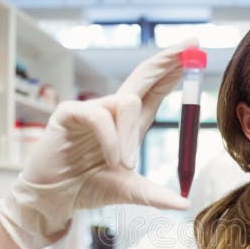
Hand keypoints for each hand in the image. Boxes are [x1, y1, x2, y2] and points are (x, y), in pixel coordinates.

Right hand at [0, 40, 194, 248]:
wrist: (54, 200)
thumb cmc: (87, 188)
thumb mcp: (129, 191)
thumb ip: (156, 195)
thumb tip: (185, 204)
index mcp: (130, 122)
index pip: (156, 87)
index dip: (173, 69)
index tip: (195, 49)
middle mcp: (113, 110)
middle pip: (144, 76)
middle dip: (168, 60)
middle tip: (192, 44)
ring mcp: (91, 108)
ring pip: (125, 102)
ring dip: (130, 136)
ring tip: (126, 165)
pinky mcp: (68, 114)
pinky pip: (99, 115)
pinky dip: (111, 139)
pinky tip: (113, 160)